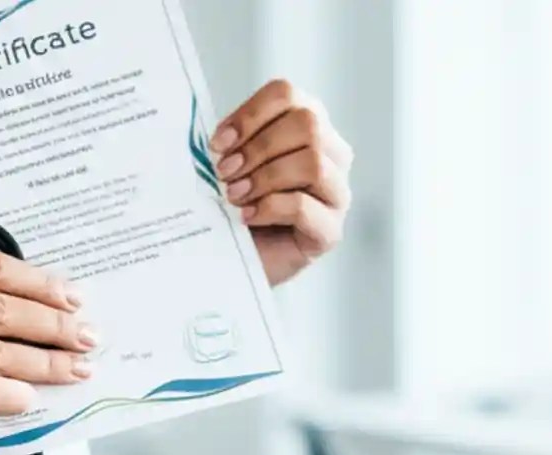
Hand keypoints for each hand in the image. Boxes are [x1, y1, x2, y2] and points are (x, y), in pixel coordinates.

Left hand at [211, 79, 353, 285]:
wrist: (235, 262)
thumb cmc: (234, 209)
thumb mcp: (229, 168)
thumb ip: (229, 144)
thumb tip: (214, 138)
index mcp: (307, 127)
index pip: (287, 95)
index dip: (250, 114)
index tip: (218, 142)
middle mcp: (332, 155)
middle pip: (308, 124)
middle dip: (258, 146)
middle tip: (224, 171)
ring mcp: (336, 194)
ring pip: (313, 163)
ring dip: (264, 177)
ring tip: (234, 195)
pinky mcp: (330, 231)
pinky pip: (306, 207)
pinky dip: (269, 208)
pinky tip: (246, 217)